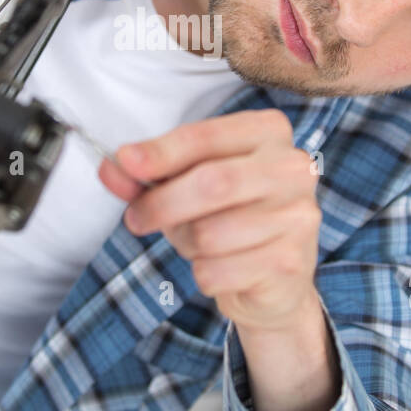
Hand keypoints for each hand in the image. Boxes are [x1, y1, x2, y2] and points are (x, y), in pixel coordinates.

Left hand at [98, 109, 322, 332]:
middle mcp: (293, 168)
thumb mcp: (190, 184)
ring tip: (195, 244)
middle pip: (212, 183)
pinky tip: (221, 269)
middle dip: (161, 204)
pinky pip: (217, 271)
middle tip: (135, 219)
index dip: (161, 152)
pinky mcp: (291, 262)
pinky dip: (203, 275)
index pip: (205, 136)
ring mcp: (298, 215)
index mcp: (268, 132)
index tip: (125, 162)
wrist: (277, 278)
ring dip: (185, 244)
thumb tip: (112, 168)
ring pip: (209, 233)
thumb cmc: (229, 216)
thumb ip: (152, 175)